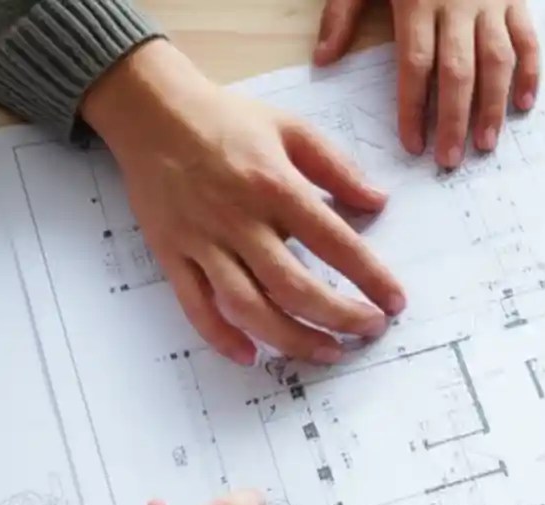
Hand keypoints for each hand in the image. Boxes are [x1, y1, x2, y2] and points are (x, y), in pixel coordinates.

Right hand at [82, 40, 406, 366]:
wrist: (150, 109)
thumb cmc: (225, 119)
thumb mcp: (291, 129)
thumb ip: (337, 168)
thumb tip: (378, 202)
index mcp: (274, 185)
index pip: (334, 242)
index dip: (370, 277)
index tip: (394, 301)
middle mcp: (239, 219)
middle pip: (294, 286)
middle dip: (339, 316)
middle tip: (370, 330)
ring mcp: (203, 242)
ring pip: (249, 307)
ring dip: (292, 339)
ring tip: (328, 351)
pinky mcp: (172, 255)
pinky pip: (196, 307)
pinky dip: (222, 338)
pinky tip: (251, 355)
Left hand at [314, 0, 540, 168]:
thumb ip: (341, 13)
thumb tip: (322, 60)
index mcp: (416, 0)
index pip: (416, 65)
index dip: (414, 108)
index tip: (412, 144)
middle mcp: (458, 4)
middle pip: (458, 72)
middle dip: (454, 121)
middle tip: (450, 160)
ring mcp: (491, 1)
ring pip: (497, 62)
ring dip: (493, 107)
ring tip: (486, 144)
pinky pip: (528, 39)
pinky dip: (531, 73)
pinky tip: (523, 106)